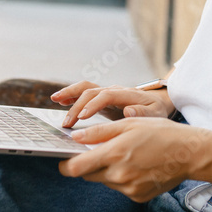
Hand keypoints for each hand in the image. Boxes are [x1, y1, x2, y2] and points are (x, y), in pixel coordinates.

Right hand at [50, 81, 175, 127]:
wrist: (157, 102)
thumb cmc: (155, 110)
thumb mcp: (155, 114)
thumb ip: (143, 113)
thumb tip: (128, 110)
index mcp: (126, 94)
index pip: (106, 96)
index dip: (93, 105)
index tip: (82, 117)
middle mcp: (114, 90)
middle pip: (92, 92)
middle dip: (77, 106)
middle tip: (67, 123)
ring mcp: (106, 92)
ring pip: (85, 88)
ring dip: (69, 94)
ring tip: (55, 100)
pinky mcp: (101, 97)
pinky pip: (84, 93)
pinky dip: (71, 94)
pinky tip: (59, 100)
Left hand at [58, 117, 207, 201]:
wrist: (189, 153)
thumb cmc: (160, 133)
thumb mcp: (128, 124)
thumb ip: (99, 132)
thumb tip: (75, 138)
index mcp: (113, 154)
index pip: (75, 168)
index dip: (65, 165)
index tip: (62, 160)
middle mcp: (118, 176)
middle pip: (89, 175)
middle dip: (89, 164)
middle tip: (100, 151)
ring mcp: (129, 189)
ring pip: (105, 181)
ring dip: (108, 171)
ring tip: (127, 156)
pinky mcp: (138, 197)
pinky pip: (120, 188)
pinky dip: (123, 178)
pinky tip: (138, 166)